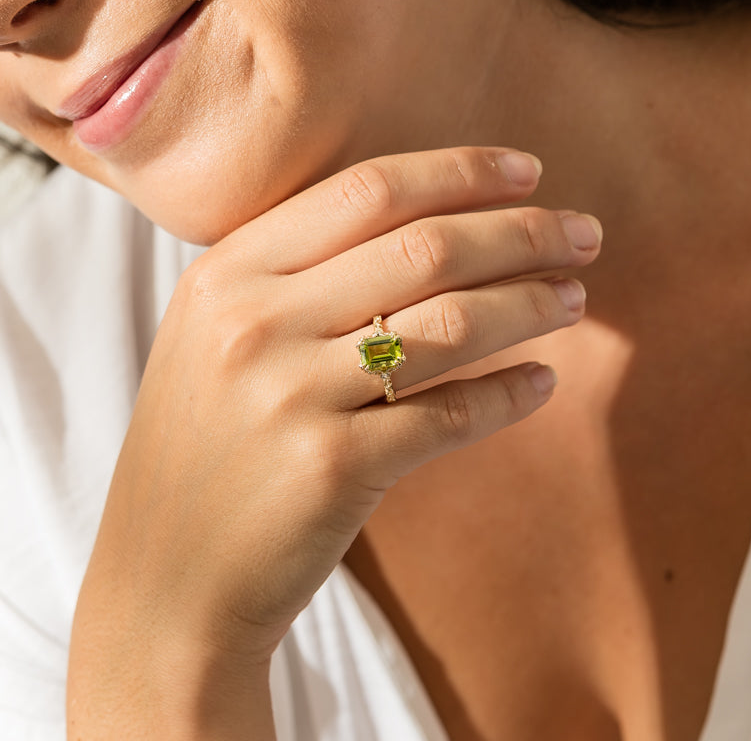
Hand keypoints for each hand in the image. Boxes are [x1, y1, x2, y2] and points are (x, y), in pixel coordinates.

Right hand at [67, 147, 600, 738]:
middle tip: (584, 233)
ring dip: (532, 304)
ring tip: (576, 298)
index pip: (367, 190)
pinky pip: (449, 416)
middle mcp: (255, 322)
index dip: (460, 173)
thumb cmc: (207, 446)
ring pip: (449, 323)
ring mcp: (290, 396)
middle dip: (522, 231)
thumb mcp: (218, 337)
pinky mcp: (331, 470)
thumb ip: (295, 274)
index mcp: (228, 272)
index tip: (529, 171)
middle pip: (423, 246)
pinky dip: (509, 395)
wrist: (166, 579)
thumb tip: (429, 222)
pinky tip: (543, 384)